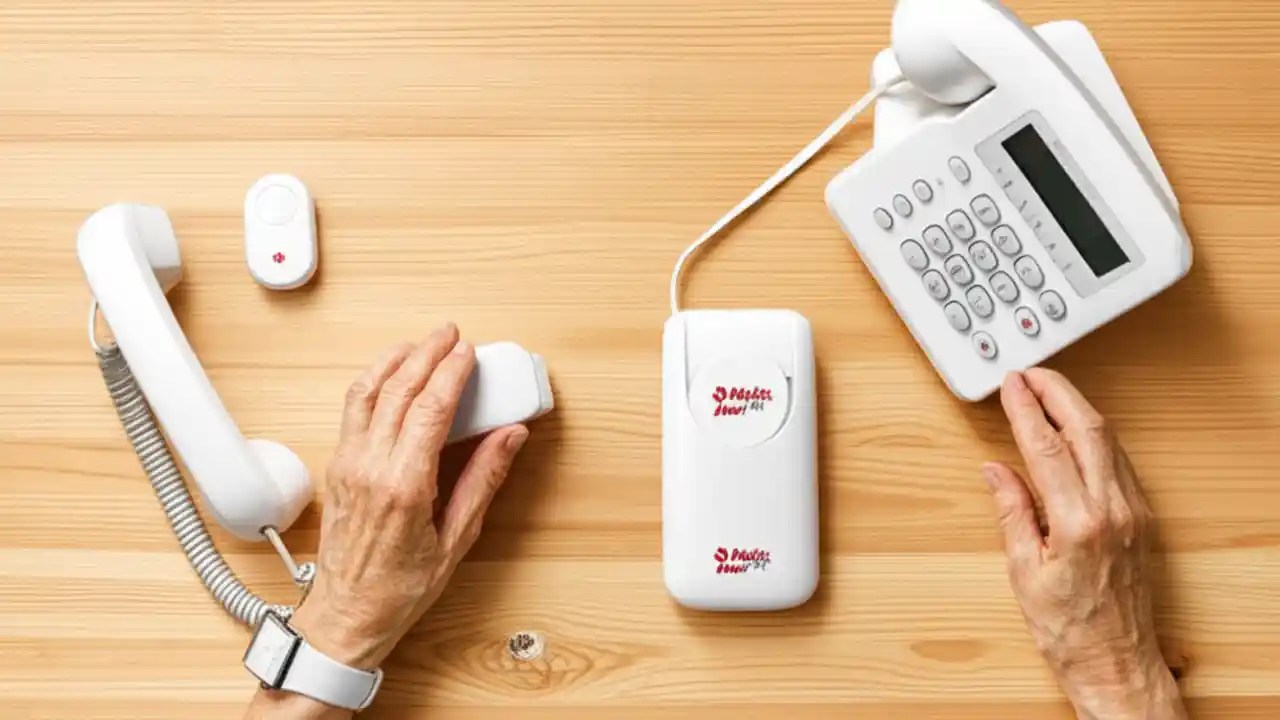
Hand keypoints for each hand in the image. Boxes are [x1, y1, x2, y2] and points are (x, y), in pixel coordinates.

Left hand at [291, 323, 528, 667]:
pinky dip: (373, 382)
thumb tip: (509, 436)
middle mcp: (369, 467)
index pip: (430, 409)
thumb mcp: (456, 539)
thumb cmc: (400, 588)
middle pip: (398, 390)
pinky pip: (352, 410)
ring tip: (419, 344)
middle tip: (450, 334)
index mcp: (404, 486)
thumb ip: (483, 481)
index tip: (468, 352)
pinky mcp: (336, 467)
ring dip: (394, 360)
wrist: (346, 614)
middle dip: (426, 354)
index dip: (451, 373)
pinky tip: (389, 375)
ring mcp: (347, 464)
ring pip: (367, 392)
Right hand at [983, 369, 1185, 719]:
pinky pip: (1120, 461)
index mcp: (1078, 523)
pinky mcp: (1142, 519)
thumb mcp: (1024, 572)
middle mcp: (1113, 511)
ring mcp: (1133, 513)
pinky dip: (1096, 435)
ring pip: (1109, 440)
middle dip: (1057, 392)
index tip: (1011, 386)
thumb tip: (997, 470)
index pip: (1046, 446)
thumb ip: (1011, 511)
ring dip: (1078, 408)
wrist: (1116, 663)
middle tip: (1031, 374)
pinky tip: (1077, 431)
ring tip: (1049, 392)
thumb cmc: (1069, 630)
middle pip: (1087, 428)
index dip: (1025, 409)